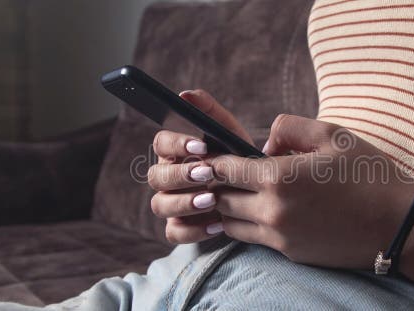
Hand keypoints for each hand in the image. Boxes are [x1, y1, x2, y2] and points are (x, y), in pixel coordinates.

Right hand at [147, 89, 252, 243]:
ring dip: (184, 203)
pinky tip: (218, 224)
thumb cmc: (236, 157)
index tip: (202, 146)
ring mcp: (170, 203)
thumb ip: (210, 112)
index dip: (177, 144)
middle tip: (208, 173)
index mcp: (174, 151)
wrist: (257, 192)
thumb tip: (185, 95)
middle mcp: (167, 177)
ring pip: (159, 205)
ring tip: (213, 199)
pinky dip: (194, 230)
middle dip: (181, 175)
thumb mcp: (229, 133)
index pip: (161, 142)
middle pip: (156, 176)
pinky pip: (173, 232)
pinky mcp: (179, 226)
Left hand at [207, 114, 413, 268]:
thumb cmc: (369, 173)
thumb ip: (288, 128)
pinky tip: (260, 211)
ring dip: (228, 208)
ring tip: (235, 193)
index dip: (213, 160)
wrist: (400, 224)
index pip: (224, 168)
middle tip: (217, 174)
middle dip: (216, 185)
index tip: (211, 154)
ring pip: (231, 224)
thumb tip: (264, 146)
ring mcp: (280, 236)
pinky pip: (255, 239)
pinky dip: (249, 225)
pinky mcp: (291, 253)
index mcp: (279, 177)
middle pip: (221, 199)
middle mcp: (273, 211)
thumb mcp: (332, 134)